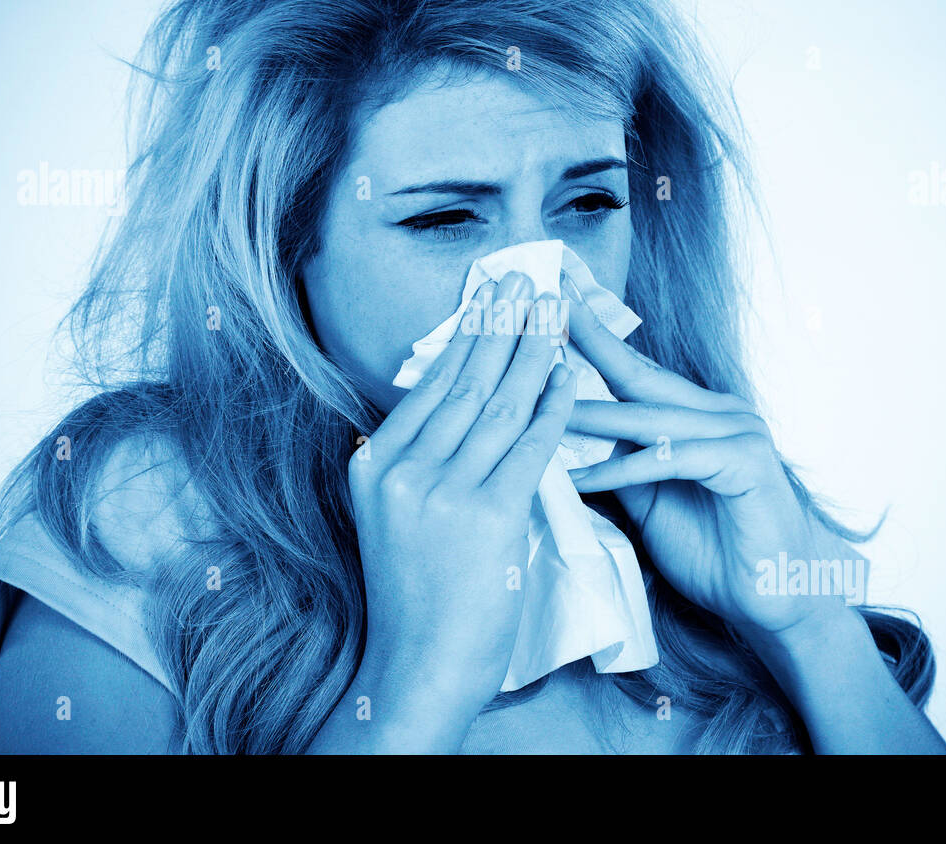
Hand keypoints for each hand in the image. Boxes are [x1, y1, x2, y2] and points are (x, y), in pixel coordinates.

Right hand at [347, 271, 575, 706]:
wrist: (421, 666)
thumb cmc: (415, 596)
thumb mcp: (391, 518)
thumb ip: (410, 464)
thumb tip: (439, 412)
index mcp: (375, 464)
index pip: (433, 384)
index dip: (468, 333)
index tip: (491, 296)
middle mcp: (403, 469)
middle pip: (465, 381)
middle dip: (502, 325)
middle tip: (528, 280)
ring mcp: (443, 491)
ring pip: (500, 403)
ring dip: (533, 352)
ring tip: (554, 313)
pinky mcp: (487, 516)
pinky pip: (530, 444)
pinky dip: (553, 406)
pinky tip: (570, 376)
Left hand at [560, 285, 844, 641]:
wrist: (774, 595)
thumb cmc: (714, 550)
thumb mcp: (651, 501)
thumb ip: (620, 464)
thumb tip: (568, 439)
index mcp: (700, 413)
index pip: (637, 370)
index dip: (595, 342)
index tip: (556, 310)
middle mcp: (720, 412)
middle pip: (641, 374)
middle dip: (592, 343)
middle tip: (549, 312)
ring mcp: (738, 432)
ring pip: (650, 416)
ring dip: (591, 414)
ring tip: (543, 404)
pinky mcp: (746, 462)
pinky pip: (672, 459)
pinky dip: (623, 471)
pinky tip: (582, 477)